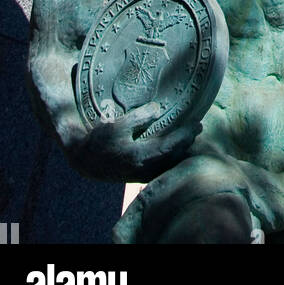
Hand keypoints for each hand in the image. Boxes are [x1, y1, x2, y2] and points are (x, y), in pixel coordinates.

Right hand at [68, 101, 201, 182]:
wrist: (85, 162)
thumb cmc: (100, 140)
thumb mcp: (118, 125)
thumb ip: (139, 117)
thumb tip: (158, 109)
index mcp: (140, 156)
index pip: (170, 146)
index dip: (185, 134)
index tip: (197, 123)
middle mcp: (144, 169)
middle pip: (173, 156)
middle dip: (187, 142)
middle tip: (198, 127)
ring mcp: (142, 175)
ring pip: (168, 164)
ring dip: (180, 150)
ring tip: (190, 136)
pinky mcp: (138, 176)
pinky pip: (161, 167)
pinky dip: (171, 157)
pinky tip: (174, 148)